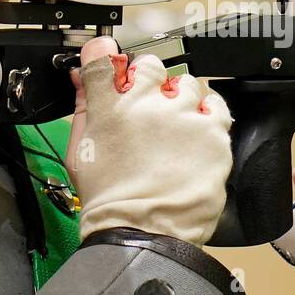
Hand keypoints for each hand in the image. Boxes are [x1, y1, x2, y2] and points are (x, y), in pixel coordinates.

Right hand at [66, 37, 232, 244]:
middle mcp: (146, 105)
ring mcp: (182, 116)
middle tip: (148, 112)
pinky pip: (215, 104)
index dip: (108, 58)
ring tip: (175, 129)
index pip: (104, 58)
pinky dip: (207, 114)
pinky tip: (196, 132)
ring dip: (180, 100)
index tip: (114, 67)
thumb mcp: (80, 151)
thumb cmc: (110, 200)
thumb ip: (83, 107)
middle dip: (147, 84)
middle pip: (149, 67)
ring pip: (185, 84)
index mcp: (108, 107)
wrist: (143, 235)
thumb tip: (83, 79)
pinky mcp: (212, 132)